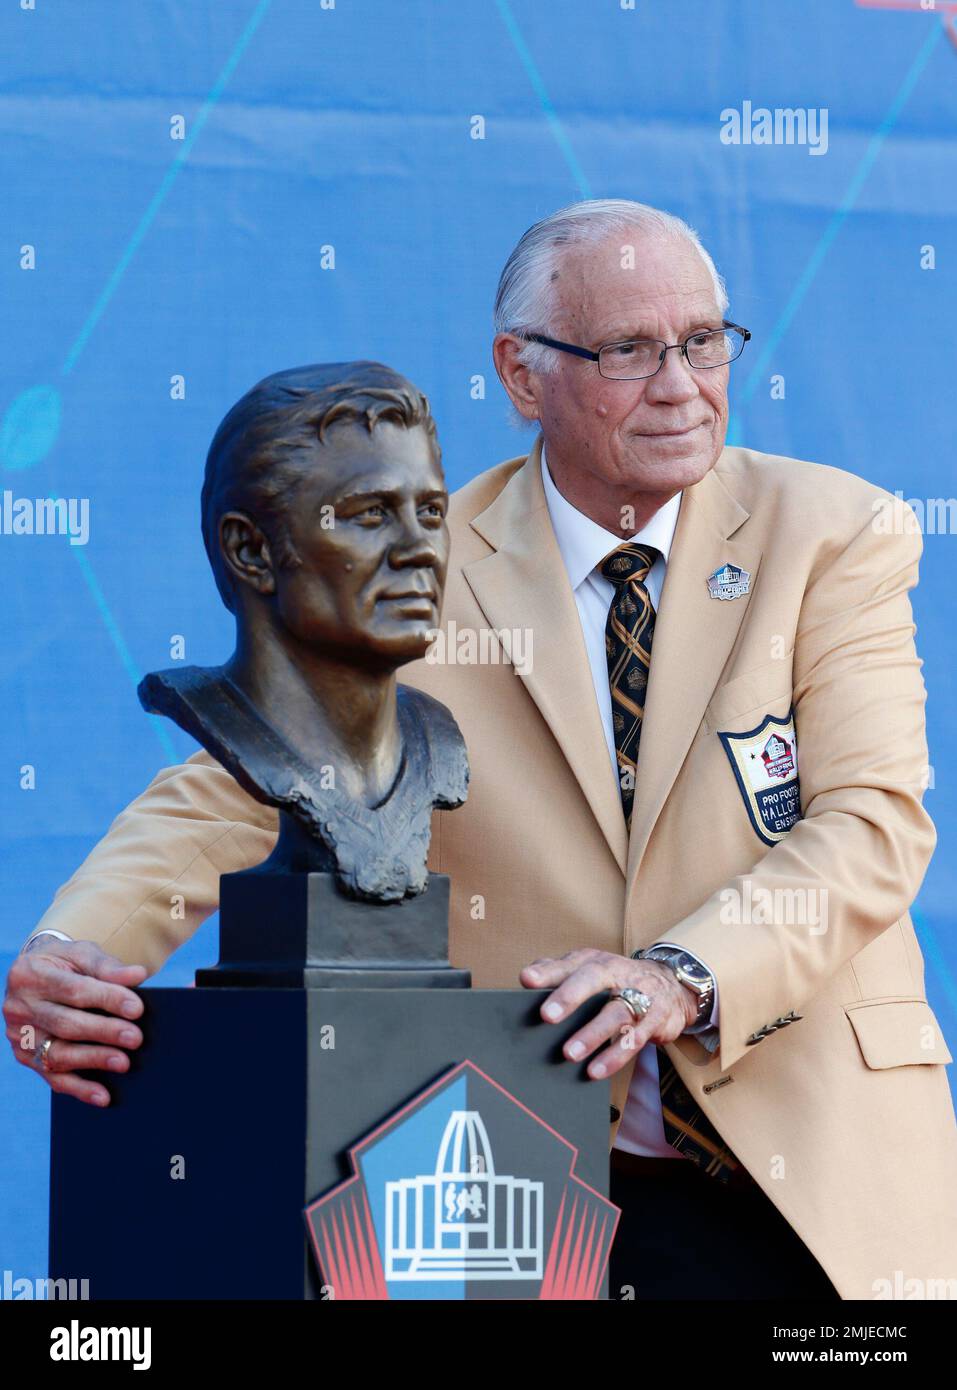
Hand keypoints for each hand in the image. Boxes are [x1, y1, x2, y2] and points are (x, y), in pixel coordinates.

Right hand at [3, 939, 147, 1106]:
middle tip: (135, 1039)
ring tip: (124, 1063)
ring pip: (58, 1054)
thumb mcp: (81, 955)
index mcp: (30, 974)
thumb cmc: (64, 964)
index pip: (74, 990)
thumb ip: (107, 966)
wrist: (34, 976)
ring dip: (94, 1060)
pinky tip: (103, 1095)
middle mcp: (19, 1006)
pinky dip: (79, 1089)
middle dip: (104, 1032)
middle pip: (65, 1024)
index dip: (107, 999)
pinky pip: (53, 1077)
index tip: (137, 1009)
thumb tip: (138, 975)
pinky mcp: (25, 1057)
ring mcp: (19, 1035)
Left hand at [520, 948, 698, 1079]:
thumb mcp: (590, 968)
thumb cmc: (617, 979)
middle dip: (570, 996)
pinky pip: (635, 1038)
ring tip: (569, 1054)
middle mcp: (616, 973)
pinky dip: (615, 1056)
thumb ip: (557, 971)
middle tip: (547, 1016)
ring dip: (592, 1034)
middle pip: (593, 979)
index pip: (569, 963)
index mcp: (595, 960)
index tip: (527, 981)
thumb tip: (526, 977)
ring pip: (615, 1012)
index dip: (548, 972)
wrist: (671, 984)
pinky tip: (596, 1071)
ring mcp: (639, 994)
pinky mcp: (655, 1018)